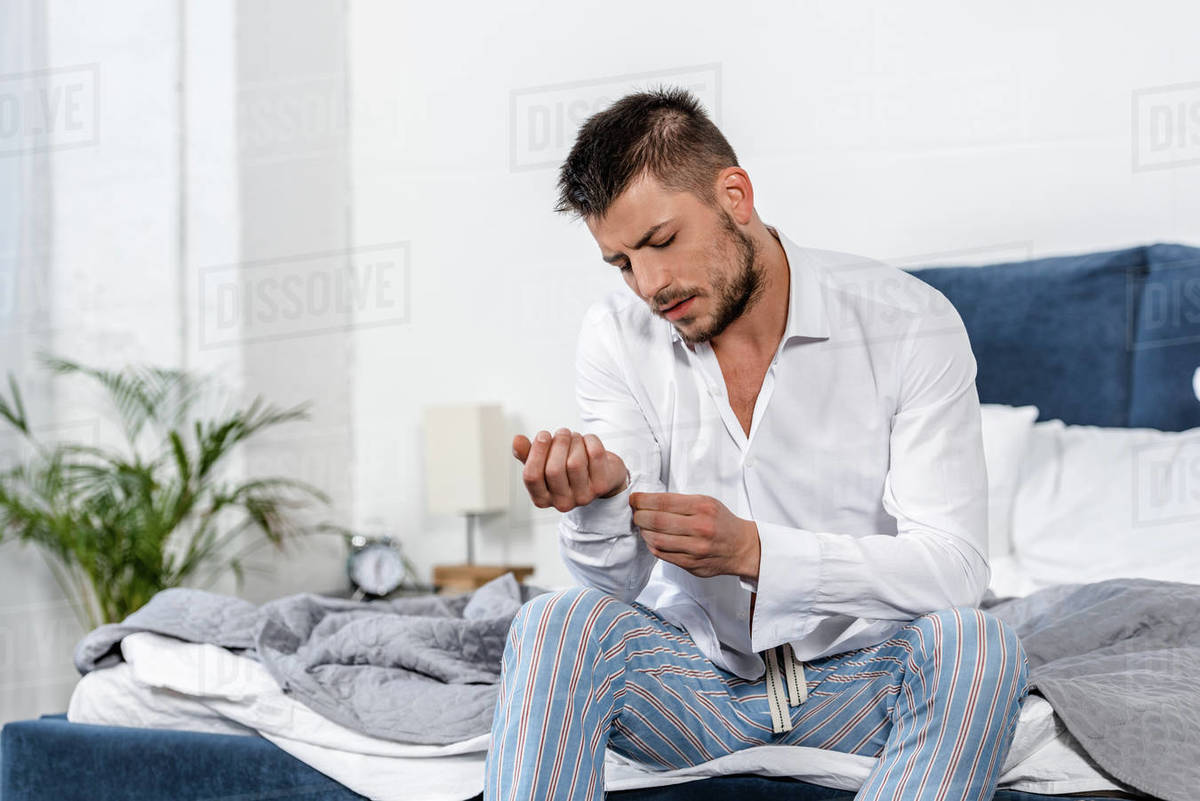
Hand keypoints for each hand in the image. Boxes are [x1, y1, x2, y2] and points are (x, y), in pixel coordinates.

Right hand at [513, 428, 628, 512]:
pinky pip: (595, 455)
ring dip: (574, 441)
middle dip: (558, 443)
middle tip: (562, 432)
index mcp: (542, 499)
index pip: (531, 476)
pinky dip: (590, 440)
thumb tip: (517, 440)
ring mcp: (584, 497)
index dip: (536, 451)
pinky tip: (587, 440)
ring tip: (574, 436)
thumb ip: (528, 454)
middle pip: (554, 469)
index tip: (543, 434)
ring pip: (575, 462)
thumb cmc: (567, 468)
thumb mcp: (544, 463)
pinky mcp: (602, 485)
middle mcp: (562, 502)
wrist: (603, 476)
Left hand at [630, 492, 759, 579]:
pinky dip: (652, 545)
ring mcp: (695, 548)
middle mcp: (700, 528)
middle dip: (639, 516)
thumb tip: (648, 500)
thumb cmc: (721, 522)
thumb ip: (680, 502)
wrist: (742, 547)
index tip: (634, 499)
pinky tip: (652, 539)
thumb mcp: (706, 502)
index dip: (643, 500)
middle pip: (657, 521)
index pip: (663, 502)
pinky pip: (663, 555)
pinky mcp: (692, 564)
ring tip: (643, 526)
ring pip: (657, 540)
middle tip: (635, 513)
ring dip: (644, 532)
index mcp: (702, 508)